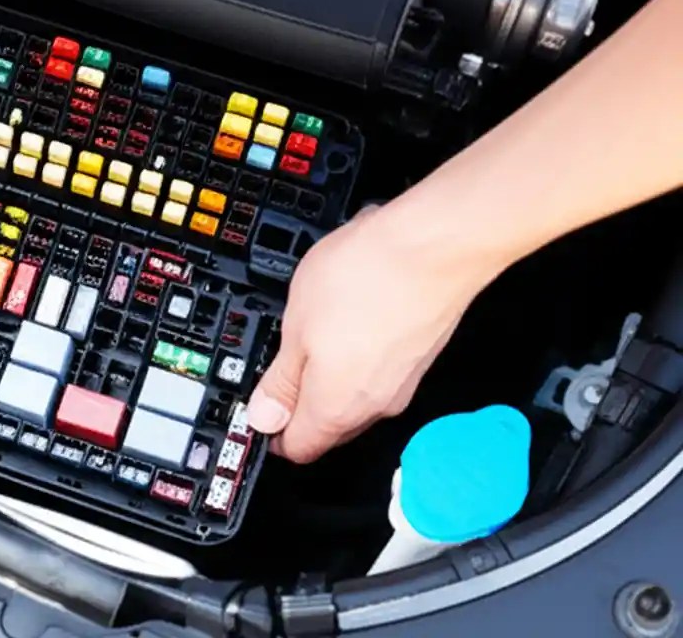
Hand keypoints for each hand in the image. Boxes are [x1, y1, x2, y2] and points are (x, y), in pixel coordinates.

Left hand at [247, 205, 493, 462]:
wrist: (434, 244)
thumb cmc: (366, 278)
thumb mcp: (295, 328)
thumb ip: (280, 380)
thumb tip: (265, 416)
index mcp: (336, 408)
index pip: (299, 449)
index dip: (272, 432)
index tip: (259, 409)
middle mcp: (374, 405)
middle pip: (328, 427)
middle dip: (300, 405)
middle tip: (279, 367)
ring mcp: (402, 382)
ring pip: (354, 397)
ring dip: (330, 377)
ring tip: (313, 333)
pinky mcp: (419, 356)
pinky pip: (378, 371)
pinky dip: (358, 357)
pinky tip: (348, 319)